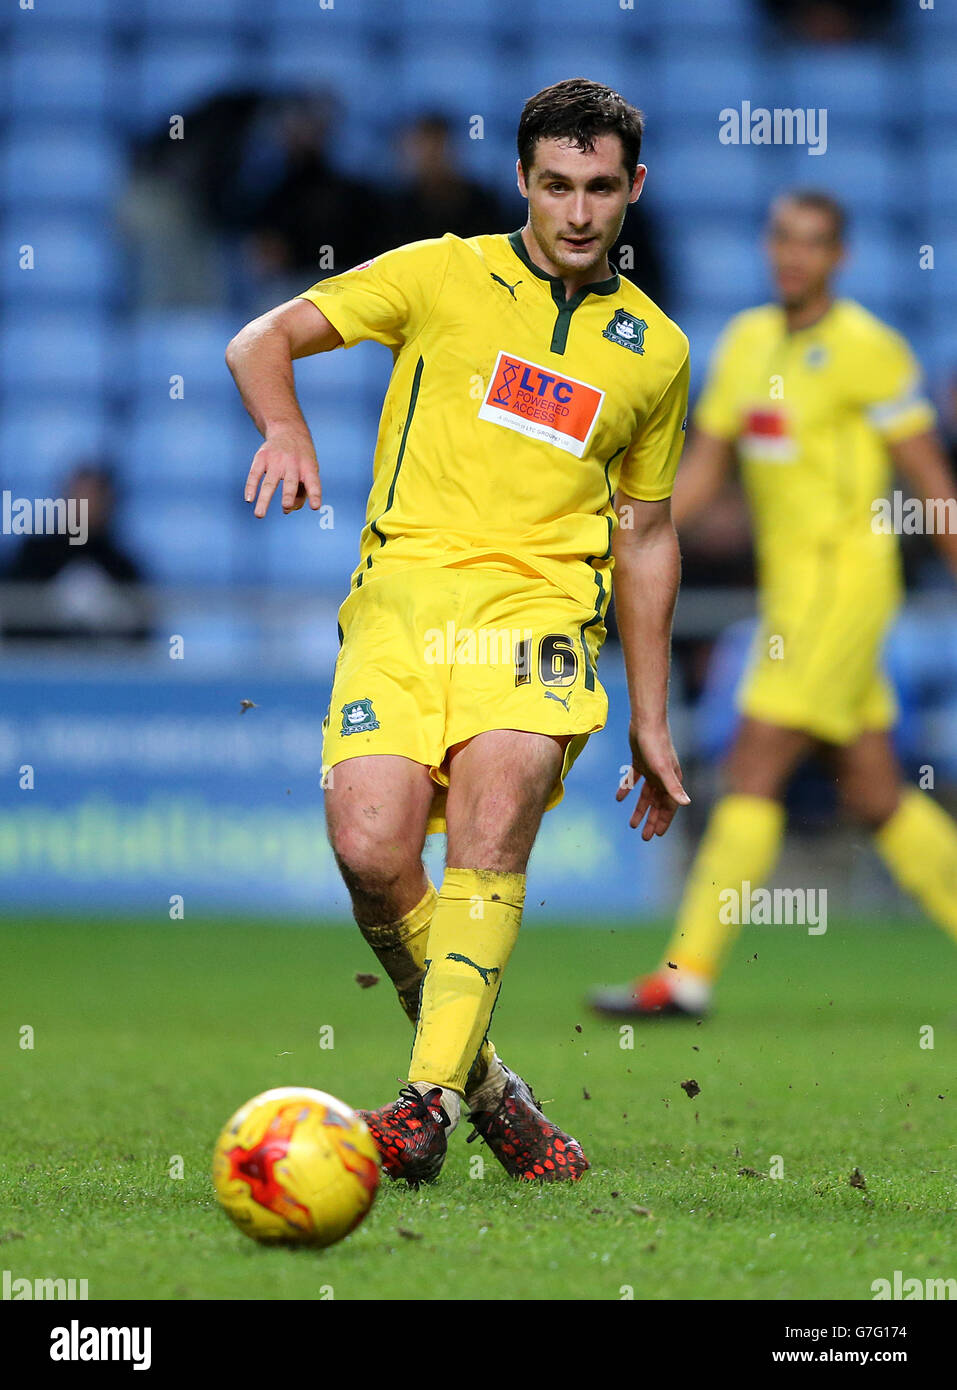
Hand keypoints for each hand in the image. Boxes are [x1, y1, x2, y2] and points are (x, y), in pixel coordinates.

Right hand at [244, 430, 321, 517]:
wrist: (288, 429)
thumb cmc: (301, 459)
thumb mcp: (309, 470)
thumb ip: (302, 492)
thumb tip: (288, 509)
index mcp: (308, 467)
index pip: (313, 483)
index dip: (315, 495)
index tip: (315, 507)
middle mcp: (293, 463)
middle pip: (290, 482)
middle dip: (288, 494)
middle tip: (285, 506)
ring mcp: (276, 460)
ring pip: (269, 482)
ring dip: (264, 499)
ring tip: (259, 515)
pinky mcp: (262, 457)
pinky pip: (254, 474)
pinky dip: (251, 487)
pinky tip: (249, 499)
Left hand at [617, 722, 689, 839]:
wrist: (646, 721)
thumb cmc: (656, 744)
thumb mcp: (663, 768)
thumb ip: (673, 787)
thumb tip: (687, 804)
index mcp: (671, 780)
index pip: (669, 806)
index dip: (663, 821)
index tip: (656, 835)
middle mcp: (663, 776)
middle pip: (657, 804)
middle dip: (651, 820)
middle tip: (644, 836)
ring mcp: (651, 769)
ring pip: (646, 794)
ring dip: (640, 808)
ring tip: (632, 824)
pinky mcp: (640, 761)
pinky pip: (634, 779)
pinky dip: (627, 789)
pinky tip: (619, 798)